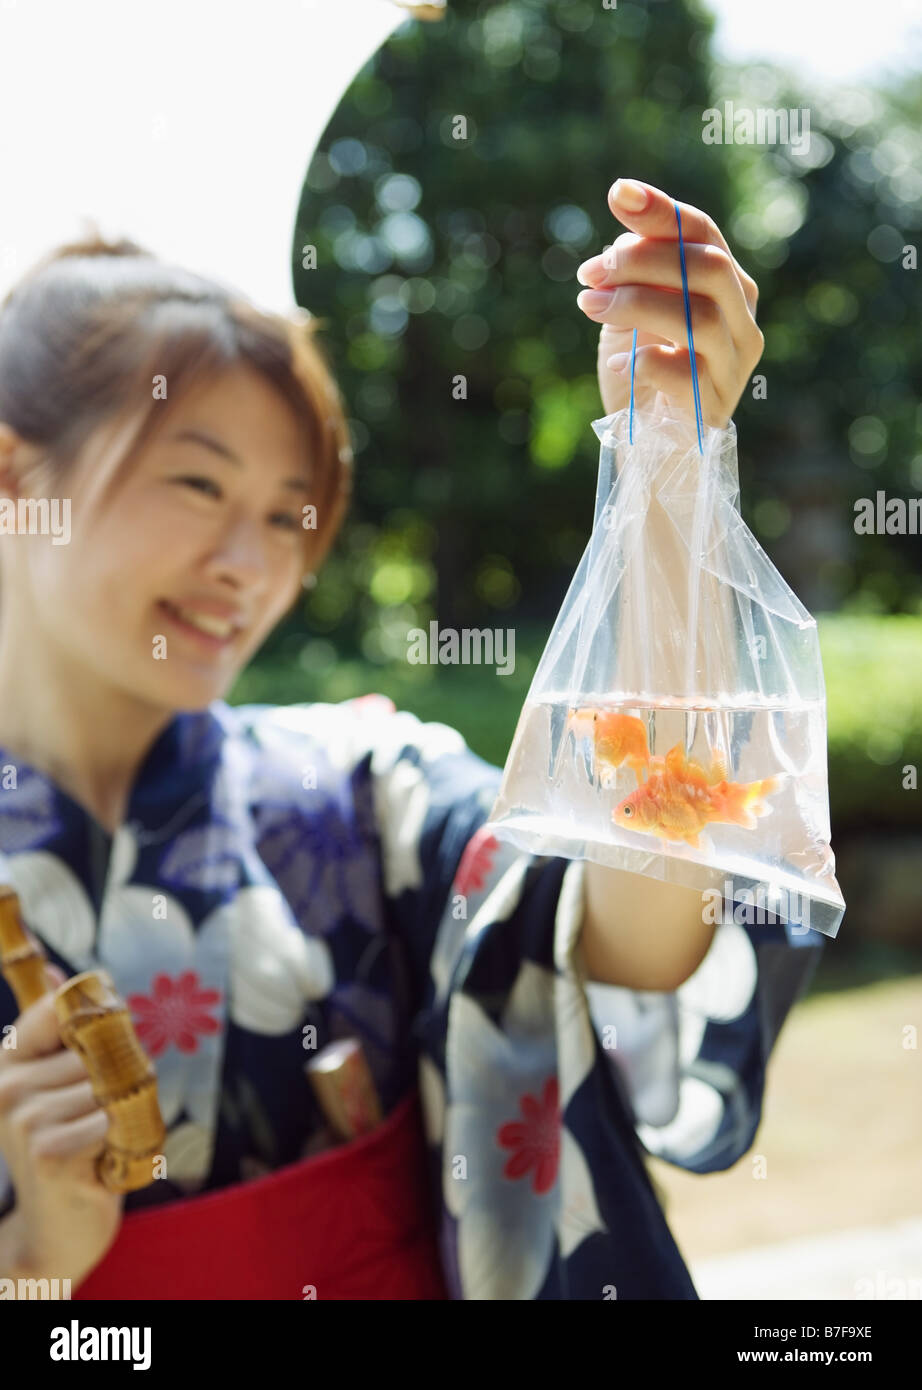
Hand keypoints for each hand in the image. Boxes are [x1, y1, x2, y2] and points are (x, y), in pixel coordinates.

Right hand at [0, 961, 122, 1284]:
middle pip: (102, 1047)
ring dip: (126, 1111)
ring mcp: (24, 1120)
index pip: (63, 1006)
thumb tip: (62, 971)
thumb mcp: (63, 1085)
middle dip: (122, 1076)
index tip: (108, 1035)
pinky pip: (115, 1119)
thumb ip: (64, 1032)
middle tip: (103, 1117)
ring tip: (103, 1142)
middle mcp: (7, 1086)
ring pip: (113, 1083)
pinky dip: (125, 1139)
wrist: (57, 1230)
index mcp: (8, 1061)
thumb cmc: (73, 1147)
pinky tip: (103, 1163)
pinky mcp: (49, 1152)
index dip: (101, 1016)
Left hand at [576, 178, 763, 429]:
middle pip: (706, 267)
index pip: (702, 233)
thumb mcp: (630, 311)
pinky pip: (687, 375)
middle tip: (593, 271)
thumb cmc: (641, 372)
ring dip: (636, 304)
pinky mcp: (715, 407)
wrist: (649, 444)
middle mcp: (742, 319)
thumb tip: (622, 235)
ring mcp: (734, 364)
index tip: (618, 193)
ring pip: (698, 316)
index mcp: (726, 285)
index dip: (661, 210)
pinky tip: (615, 364)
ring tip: (590, 307)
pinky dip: (646, 363)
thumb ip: (633, 272)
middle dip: (643, 259)